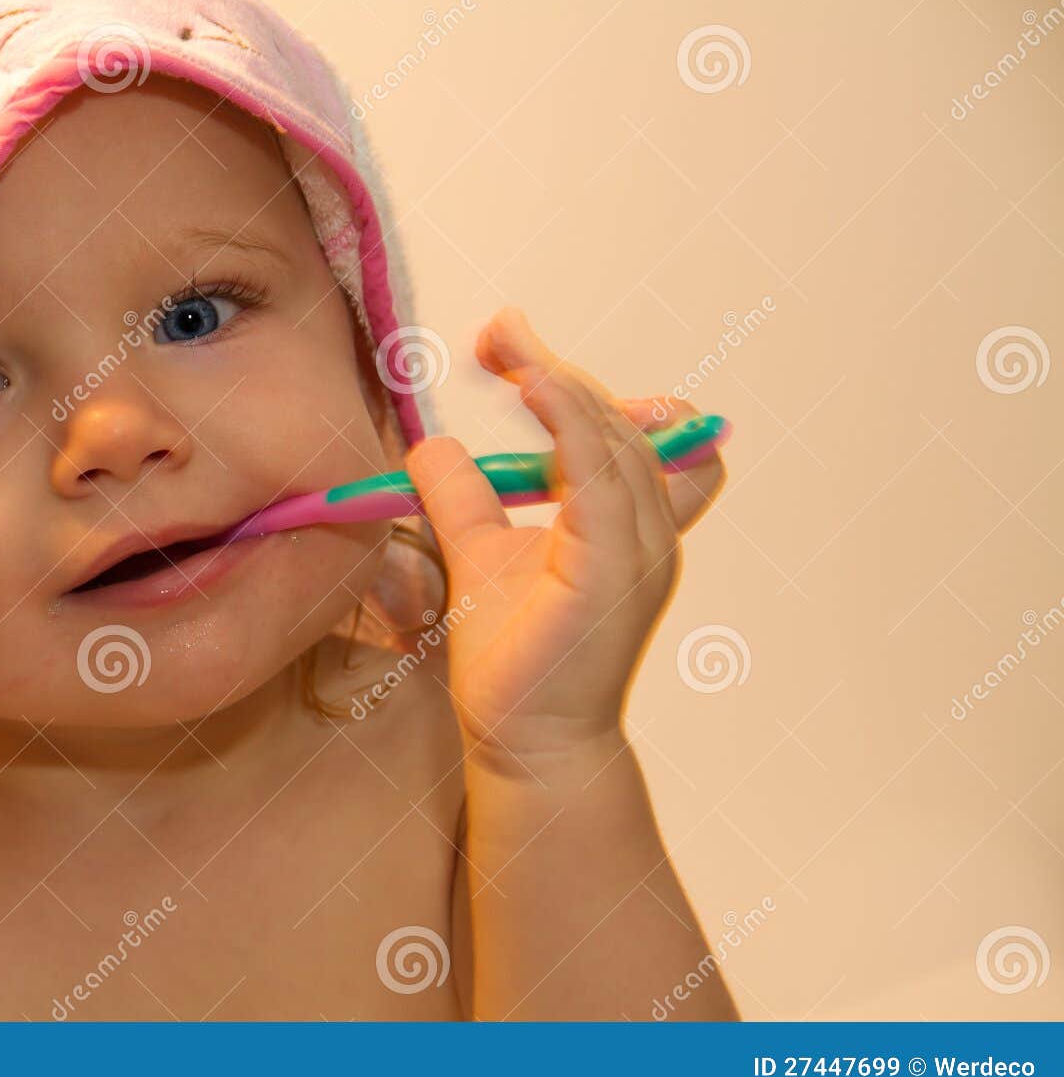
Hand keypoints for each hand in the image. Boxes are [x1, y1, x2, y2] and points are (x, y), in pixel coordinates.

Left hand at [404, 307, 726, 765]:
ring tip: (510, 353)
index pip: (626, 428)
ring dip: (562, 384)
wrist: (526, 744)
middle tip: (498, 333)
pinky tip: (533, 388)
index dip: (573, 381)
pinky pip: (604, 475)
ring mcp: (639, 550)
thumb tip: (431, 445)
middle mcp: (646, 531)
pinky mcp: (614, 568)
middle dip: (556, 368)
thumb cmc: (517, 661)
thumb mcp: (479, 556)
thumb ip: (464, 499)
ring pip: (617, 438)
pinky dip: (572, 421)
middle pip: (621, 420)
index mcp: (625, 525)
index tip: (510, 345)